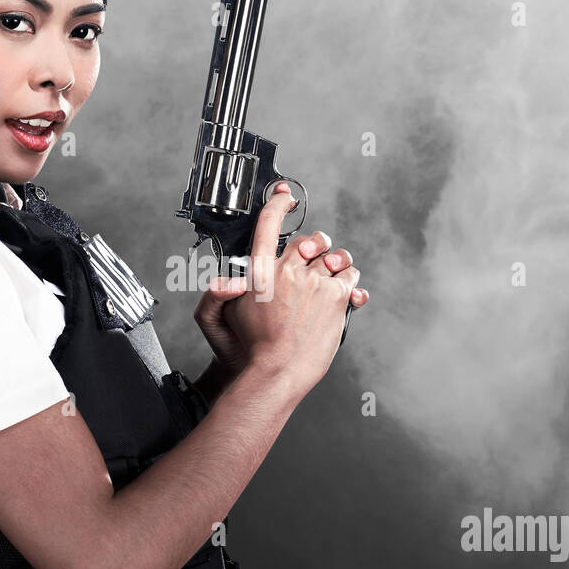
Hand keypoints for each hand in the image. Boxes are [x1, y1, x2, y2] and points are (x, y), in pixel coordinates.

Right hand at [216, 182, 368, 398]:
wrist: (278, 372)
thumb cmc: (252, 349)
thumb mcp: (221, 319)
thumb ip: (217, 294)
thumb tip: (226, 279)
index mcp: (260, 272)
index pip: (268, 225)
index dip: (277, 205)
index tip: (285, 197)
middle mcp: (288, 272)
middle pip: (308, 240)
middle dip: (315, 246)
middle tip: (314, 260)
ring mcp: (314, 283)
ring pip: (334, 257)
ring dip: (335, 265)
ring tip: (330, 280)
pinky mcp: (336, 297)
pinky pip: (350, 277)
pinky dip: (350, 284)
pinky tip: (343, 296)